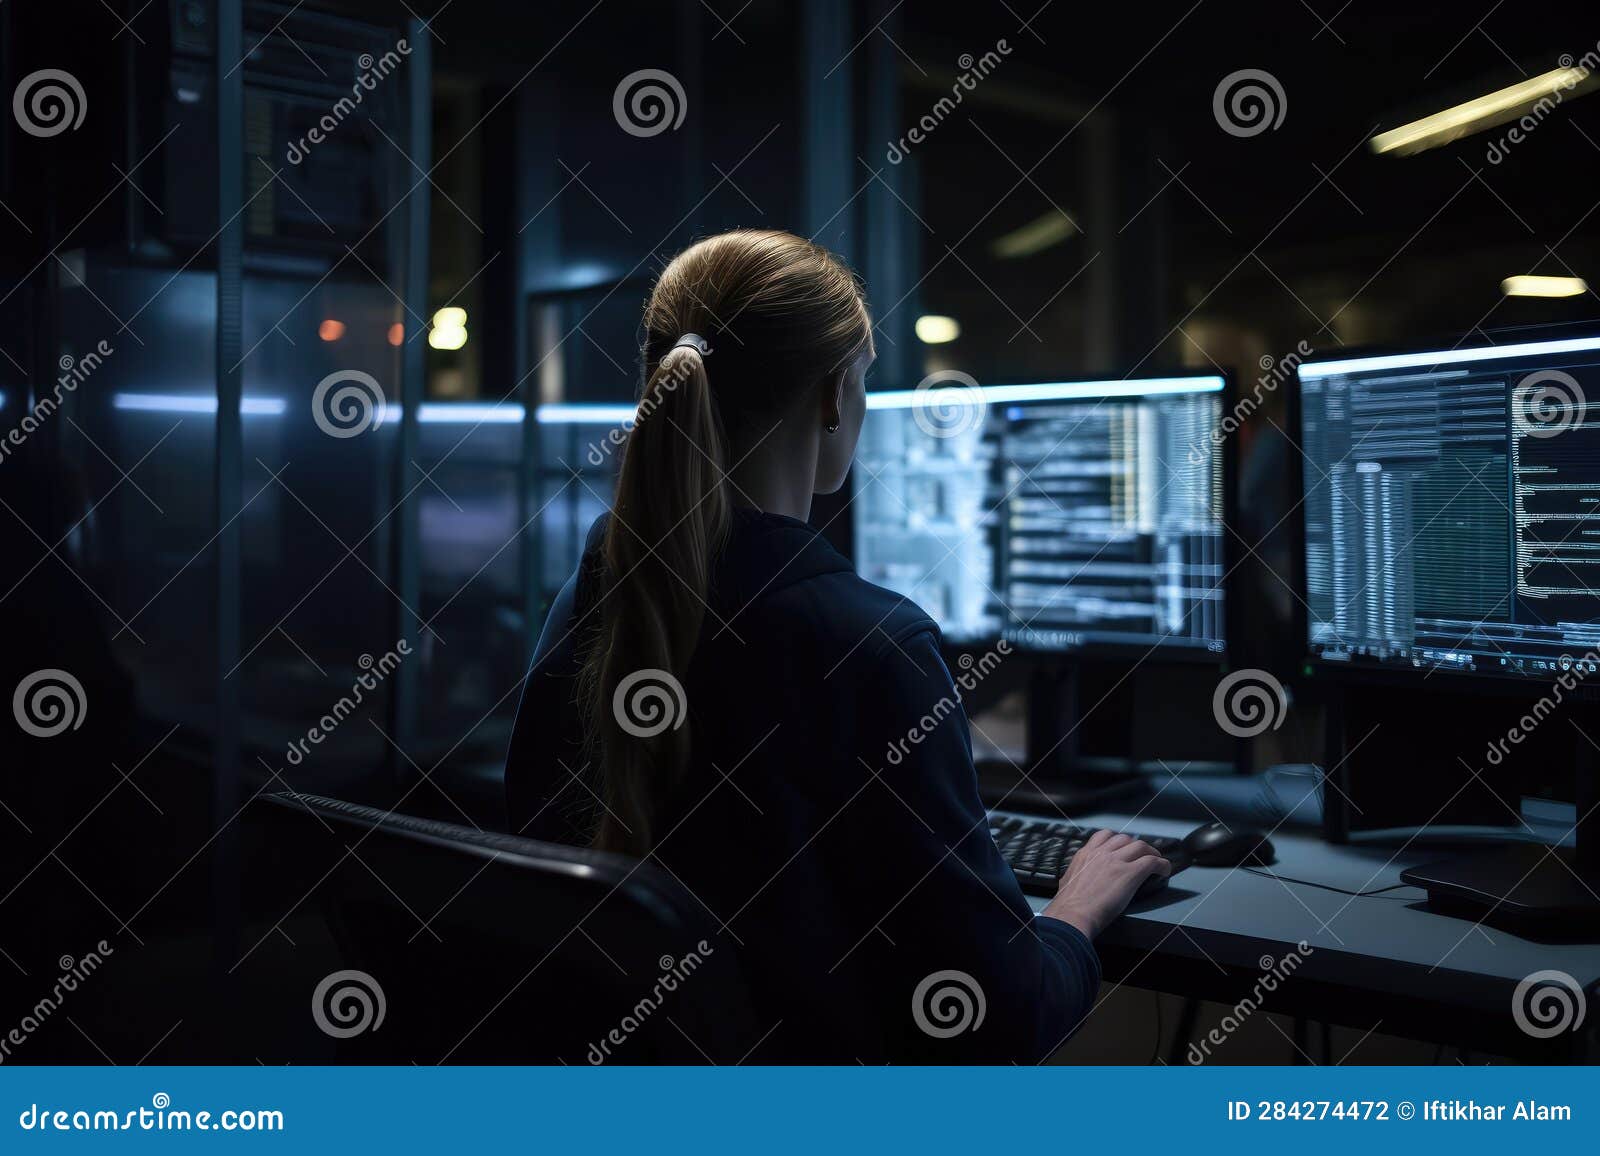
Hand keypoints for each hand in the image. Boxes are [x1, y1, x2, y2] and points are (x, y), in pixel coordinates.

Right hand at [1041, 829, 1170, 939]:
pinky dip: (1162, 864)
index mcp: (1086, 854)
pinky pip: (1152, 861)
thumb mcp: (1068, 880)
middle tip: (1142, 856)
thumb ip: (1076, 873)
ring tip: (1156, 861)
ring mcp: (1117, 861)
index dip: (1117, 841)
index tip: (1123, 848)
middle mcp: (1102, 853)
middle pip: (1125, 839)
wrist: (1073, 913)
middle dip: (1135, 846)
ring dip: (1151, 852)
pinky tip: (1164, 870)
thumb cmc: (1068, 904)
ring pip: (1140, 846)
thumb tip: (1077, 878)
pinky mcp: (1130, 873)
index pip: (1105, 836)